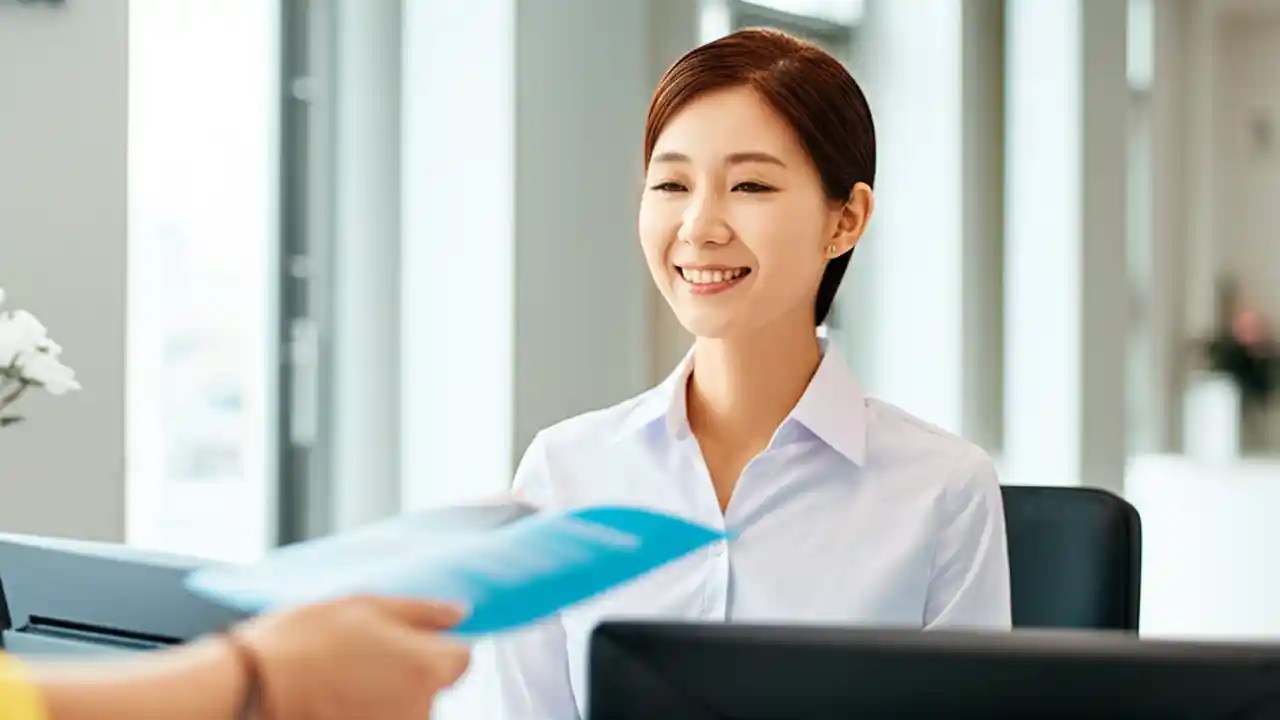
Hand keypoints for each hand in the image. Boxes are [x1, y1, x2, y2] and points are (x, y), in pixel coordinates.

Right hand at [233, 596, 471, 719]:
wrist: (253, 689)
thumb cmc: (304, 643)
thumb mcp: (366, 607)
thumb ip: (423, 612)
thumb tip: (459, 613)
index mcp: (428, 668)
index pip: (461, 658)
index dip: (435, 647)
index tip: (405, 643)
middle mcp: (421, 709)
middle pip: (431, 687)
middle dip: (406, 673)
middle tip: (360, 659)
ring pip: (405, 709)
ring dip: (384, 698)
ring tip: (341, 682)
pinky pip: (382, 719)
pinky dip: (366, 713)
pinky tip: (336, 703)